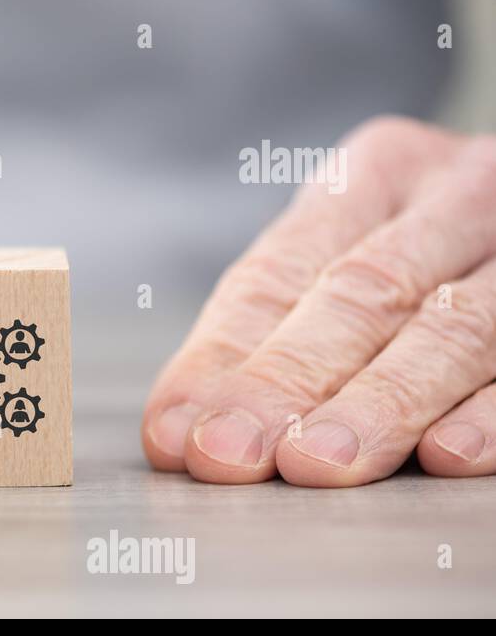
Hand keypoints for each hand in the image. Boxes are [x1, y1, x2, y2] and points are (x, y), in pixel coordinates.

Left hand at [142, 117, 495, 486]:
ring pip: (453, 329)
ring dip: (380, 404)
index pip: (282, 270)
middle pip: (362, 294)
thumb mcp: (346, 252)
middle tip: (233, 453)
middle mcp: (458, 195)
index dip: (225, 356)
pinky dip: (494, 414)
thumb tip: (173, 430)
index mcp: (376, 173)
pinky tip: (447, 455)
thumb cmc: (421, 251)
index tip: (177, 432)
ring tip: (316, 463)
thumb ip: (270, 328)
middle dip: (288, 383)